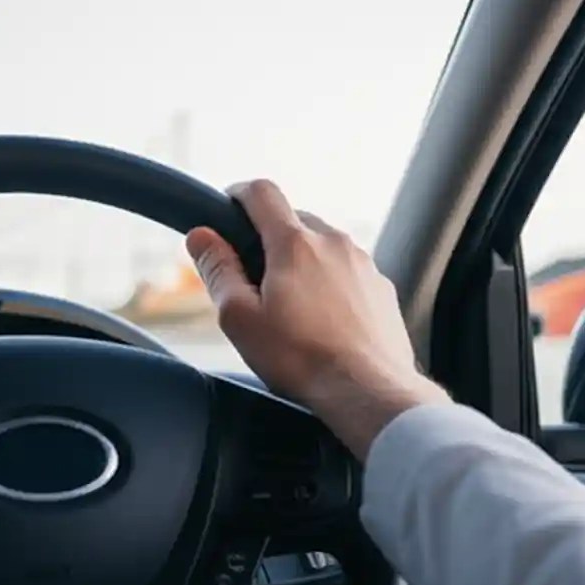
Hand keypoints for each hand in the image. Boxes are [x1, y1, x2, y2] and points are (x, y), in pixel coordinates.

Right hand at [186, 180, 448, 458]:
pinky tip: (324, 321)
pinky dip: (332, 284)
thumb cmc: (302, 359)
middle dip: (270, 239)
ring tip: (292, 308)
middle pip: (294, 220)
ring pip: (324, 246)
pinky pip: (349, 272)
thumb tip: (201, 237)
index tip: (229, 207)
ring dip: (304, 262)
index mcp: (295, 244)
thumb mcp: (240, 318)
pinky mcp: (383, 288)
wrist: (368, 391)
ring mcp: (364, 264)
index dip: (239, 194)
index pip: (263, 193)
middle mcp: (334, 243)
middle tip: (255, 278)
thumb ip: (218, 269)